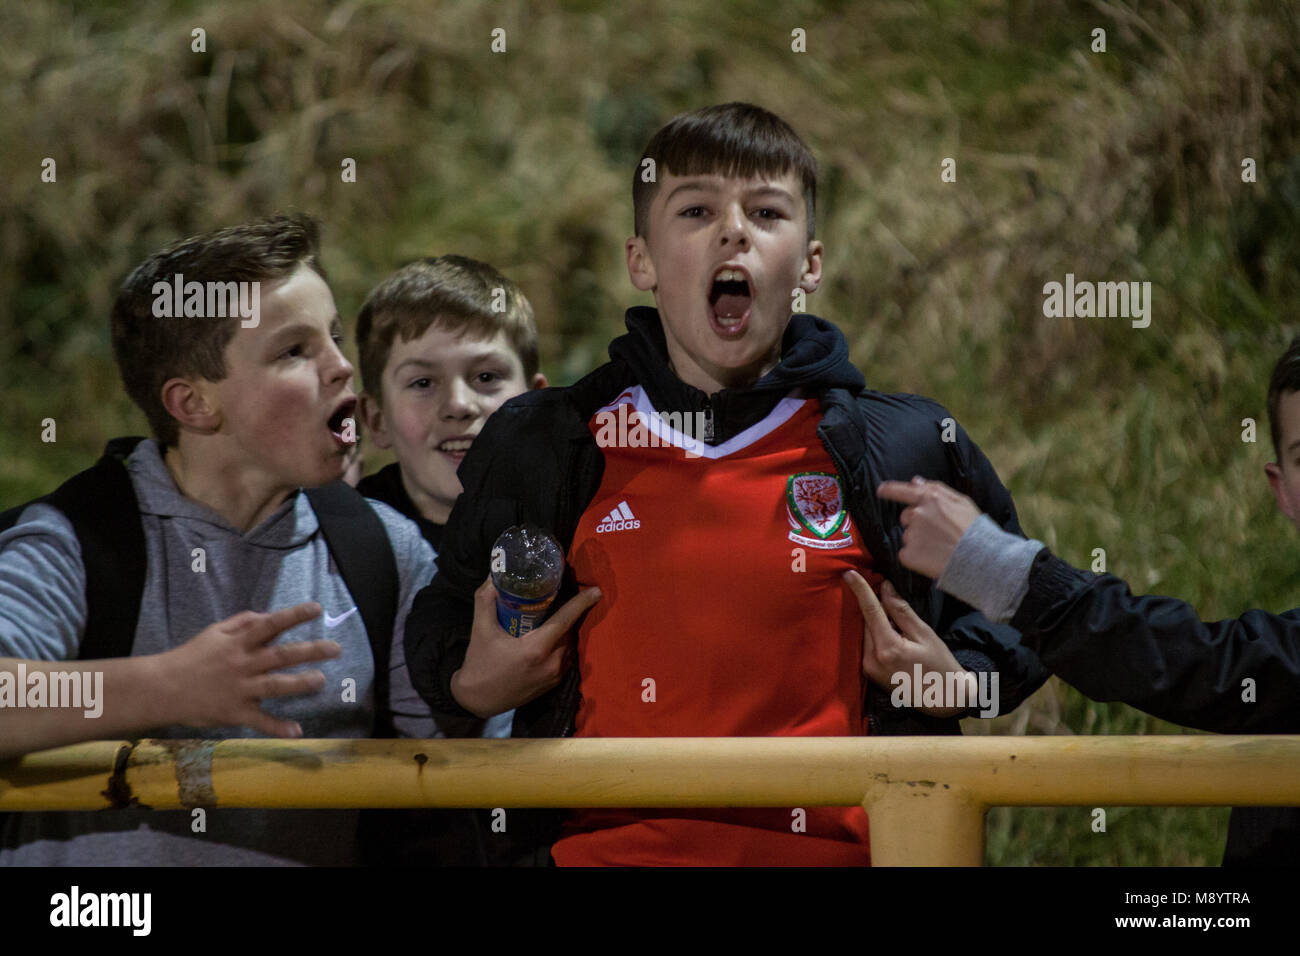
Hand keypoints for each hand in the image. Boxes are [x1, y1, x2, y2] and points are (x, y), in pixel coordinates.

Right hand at [156, 603, 339, 736]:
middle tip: (335, 648)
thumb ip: (241, 623)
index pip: (270, 625)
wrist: (160, 688)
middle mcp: (242, 664)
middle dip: (309, 651)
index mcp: (238, 643)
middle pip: (280, 655)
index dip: (294, 616)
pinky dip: (278, 728)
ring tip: (321, 680)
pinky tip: (298, 732)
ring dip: (300, 683)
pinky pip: (259, 721)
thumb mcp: (214, 632)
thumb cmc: (190, 657)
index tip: (317, 609)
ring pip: (275, 685)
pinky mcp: (234, 712)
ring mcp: (240, 689)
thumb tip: (267, 616)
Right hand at [451, 577, 601, 717]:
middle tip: (564, 597)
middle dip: (570, 613)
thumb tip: (493, 575)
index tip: (597, 590)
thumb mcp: (481, 629)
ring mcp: (554, 676)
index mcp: (536, 649)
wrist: (478, 700)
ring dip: (565, 631)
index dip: (581, 603)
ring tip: (553, 618)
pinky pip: (566, 658)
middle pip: (569, 631)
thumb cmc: (480, 663)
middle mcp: (551, 663)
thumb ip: (486, 600)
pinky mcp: (554, 684)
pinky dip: (561, 645)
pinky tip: (550, 638)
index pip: (565, 620)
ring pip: (569, 645)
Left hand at [842, 571, 968, 717]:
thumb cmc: (940, 665)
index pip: (870, 611)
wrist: (944, 699)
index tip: (848, 573)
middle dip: (873, 605)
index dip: (860, 589)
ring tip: (896, 621)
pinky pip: (867, 645)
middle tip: (888, 594)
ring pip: (865, 633)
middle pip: (866, 622)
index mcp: (887, 648)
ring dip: (875, 621)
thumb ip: (901, 611)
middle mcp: (871, 659)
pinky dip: (875, 634)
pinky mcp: (869, 673)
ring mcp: (868, 669)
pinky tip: (892, 634)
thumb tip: (885, 588)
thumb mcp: (924, 634)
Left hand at [876, 477, 983, 578]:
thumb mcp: (962, 502)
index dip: (889, 490)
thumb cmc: (974, 530)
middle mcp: (916, 515)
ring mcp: (911, 535)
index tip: (880, 490)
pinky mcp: (908, 555)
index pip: (902, 491)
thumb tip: (916, 481)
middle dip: (916, 523)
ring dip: (918, 541)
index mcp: (929, 499)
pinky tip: (932, 558)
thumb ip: (936, 489)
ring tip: (939, 547)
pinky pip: (906, 554)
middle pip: (906, 517)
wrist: (979, 559)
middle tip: (937, 533)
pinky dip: (915, 557)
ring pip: (908, 536)